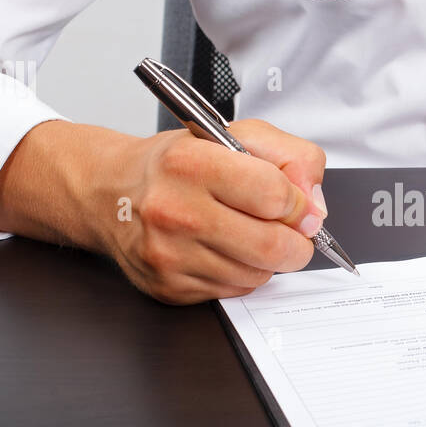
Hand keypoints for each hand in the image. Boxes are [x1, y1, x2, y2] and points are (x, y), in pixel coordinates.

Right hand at [100, 119, 327, 302]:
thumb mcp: (235, 135)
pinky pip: (234, 291)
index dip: (298, 203)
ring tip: (246, 233)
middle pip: (272, 246)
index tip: (297, 205)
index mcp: (191, 164)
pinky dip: (241, 274)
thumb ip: (290, 156)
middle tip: (290, 232)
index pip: (274, 195)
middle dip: (295, 242)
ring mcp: (169, 254)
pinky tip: (222, 250)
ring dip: (266, 259)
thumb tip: (313, 205)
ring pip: (257, 274)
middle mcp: (174, 211)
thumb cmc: (176, 165)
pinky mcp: (169, 287)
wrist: (111, 193)